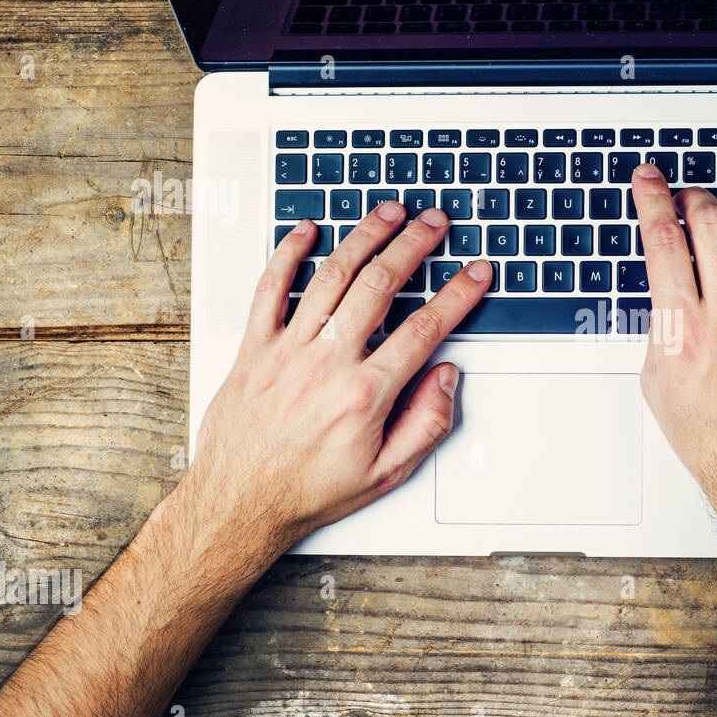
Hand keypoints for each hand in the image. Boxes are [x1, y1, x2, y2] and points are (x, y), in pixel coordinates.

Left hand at [179, 200, 491, 564]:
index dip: (458, 294)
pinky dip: (287, 253)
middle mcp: (327, 363)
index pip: (425, 328)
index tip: (475, 273)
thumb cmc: (309, 491)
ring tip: (389, 212)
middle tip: (435, 222)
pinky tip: (305, 230)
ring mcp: (287, 350)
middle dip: (415, 246)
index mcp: (366, 394)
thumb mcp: (387, 473)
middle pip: (380, 285)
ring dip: (365, 236)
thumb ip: (427, 423)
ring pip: (332, 276)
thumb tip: (447, 377)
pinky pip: (270, 288)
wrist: (240, 504)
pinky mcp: (254, 348)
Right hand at [630, 164, 716, 573]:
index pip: (662, 240)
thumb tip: (665, 287)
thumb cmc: (715, 442)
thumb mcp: (658, 384)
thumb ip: (660, 326)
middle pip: (711, 223)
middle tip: (688, 196)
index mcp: (684, 330)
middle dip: (694, 198)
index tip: (649, 179)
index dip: (651, 198)